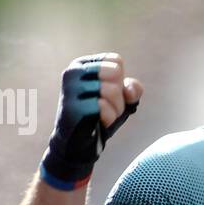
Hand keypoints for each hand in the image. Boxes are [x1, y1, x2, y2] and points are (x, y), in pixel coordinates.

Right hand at [40, 53, 143, 188]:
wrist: (79, 142)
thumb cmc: (100, 115)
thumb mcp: (121, 98)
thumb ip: (133, 89)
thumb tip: (129, 91)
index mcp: (82, 64)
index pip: (116, 61)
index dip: (120, 81)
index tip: (107, 93)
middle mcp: (73, 72)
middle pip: (115, 73)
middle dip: (119, 95)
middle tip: (106, 106)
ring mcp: (70, 89)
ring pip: (112, 91)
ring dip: (115, 109)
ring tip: (101, 115)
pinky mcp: (72, 107)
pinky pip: (104, 107)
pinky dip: (108, 118)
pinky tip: (97, 122)